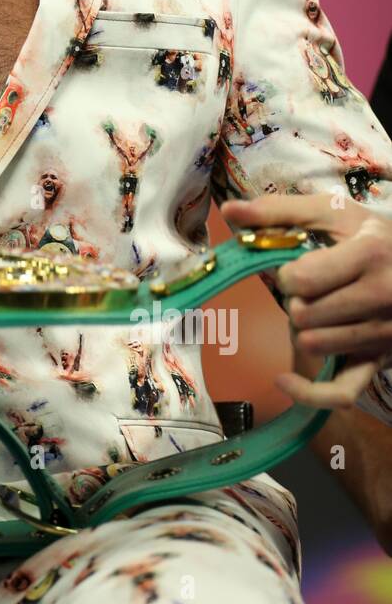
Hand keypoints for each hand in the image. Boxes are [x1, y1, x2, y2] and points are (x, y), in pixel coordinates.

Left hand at [221, 193, 391, 407]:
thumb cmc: (366, 235)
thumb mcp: (329, 213)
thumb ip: (276, 211)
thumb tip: (228, 211)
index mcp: (369, 254)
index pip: (301, 280)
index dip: (288, 275)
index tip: (300, 268)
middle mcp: (384, 296)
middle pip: (302, 315)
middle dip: (296, 301)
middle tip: (316, 289)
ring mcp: (386, 333)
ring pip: (312, 344)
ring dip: (304, 329)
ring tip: (325, 310)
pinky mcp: (382, 361)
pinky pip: (341, 392)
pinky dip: (309, 392)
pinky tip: (284, 380)